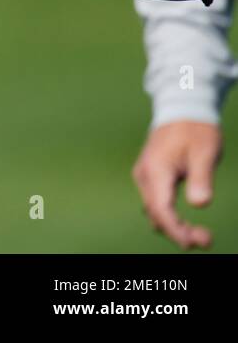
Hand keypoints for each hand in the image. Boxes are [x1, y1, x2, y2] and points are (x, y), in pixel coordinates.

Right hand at [132, 120, 221, 249]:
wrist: (181, 110)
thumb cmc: (196, 130)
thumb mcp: (205, 152)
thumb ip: (201, 178)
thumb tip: (200, 204)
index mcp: (156, 170)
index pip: (161, 209)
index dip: (176, 229)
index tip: (195, 242)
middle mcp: (145, 175)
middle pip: (156, 214)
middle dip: (178, 231)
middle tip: (206, 240)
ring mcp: (145, 176)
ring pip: (154, 211)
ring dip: (173, 226)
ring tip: (199, 234)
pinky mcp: (150, 176)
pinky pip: (155, 203)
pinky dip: (169, 216)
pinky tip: (185, 222)